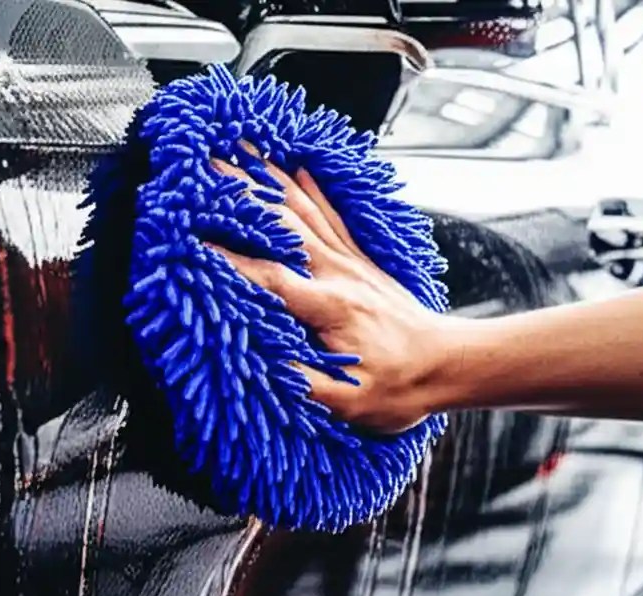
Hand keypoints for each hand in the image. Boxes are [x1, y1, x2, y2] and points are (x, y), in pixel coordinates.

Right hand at [209, 154, 455, 433]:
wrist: (448, 365)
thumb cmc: (398, 388)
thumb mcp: (349, 402)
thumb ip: (302, 382)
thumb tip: (258, 360)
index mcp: (329, 306)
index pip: (269, 276)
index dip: (229, 258)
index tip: (194, 239)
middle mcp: (337, 273)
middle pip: (281, 222)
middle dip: (240, 191)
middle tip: (205, 163)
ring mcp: (349, 261)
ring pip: (302, 208)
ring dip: (268, 175)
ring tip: (238, 147)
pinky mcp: (359, 260)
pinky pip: (330, 213)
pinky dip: (308, 186)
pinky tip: (292, 164)